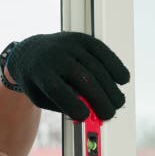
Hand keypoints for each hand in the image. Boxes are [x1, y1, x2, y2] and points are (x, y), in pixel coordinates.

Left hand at [5, 32, 129, 120]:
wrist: (30, 51)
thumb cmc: (38, 81)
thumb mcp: (41, 97)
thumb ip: (63, 105)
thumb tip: (91, 114)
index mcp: (41, 73)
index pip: (57, 89)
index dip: (73, 104)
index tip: (86, 117)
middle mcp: (55, 56)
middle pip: (83, 78)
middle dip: (100, 99)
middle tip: (109, 114)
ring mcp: (70, 45)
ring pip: (96, 67)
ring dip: (111, 87)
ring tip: (118, 103)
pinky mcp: (82, 39)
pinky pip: (103, 52)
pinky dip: (115, 66)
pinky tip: (123, 80)